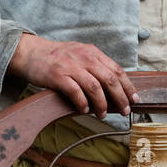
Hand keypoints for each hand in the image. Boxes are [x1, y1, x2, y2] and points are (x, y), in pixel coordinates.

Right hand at [9, 34, 138, 115]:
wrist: (32, 53)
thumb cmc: (59, 58)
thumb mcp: (81, 55)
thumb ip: (96, 66)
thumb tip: (116, 87)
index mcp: (93, 53)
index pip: (117, 70)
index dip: (128, 86)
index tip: (134, 99)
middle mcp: (84, 58)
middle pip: (109, 79)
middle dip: (120, 98)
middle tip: (124, 111)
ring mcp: (71, 66)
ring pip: (95, 87)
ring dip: (102, 104)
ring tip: (102, 114)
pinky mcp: (57, 76)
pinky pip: (75, 92)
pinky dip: (82, 103)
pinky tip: (84, 110)